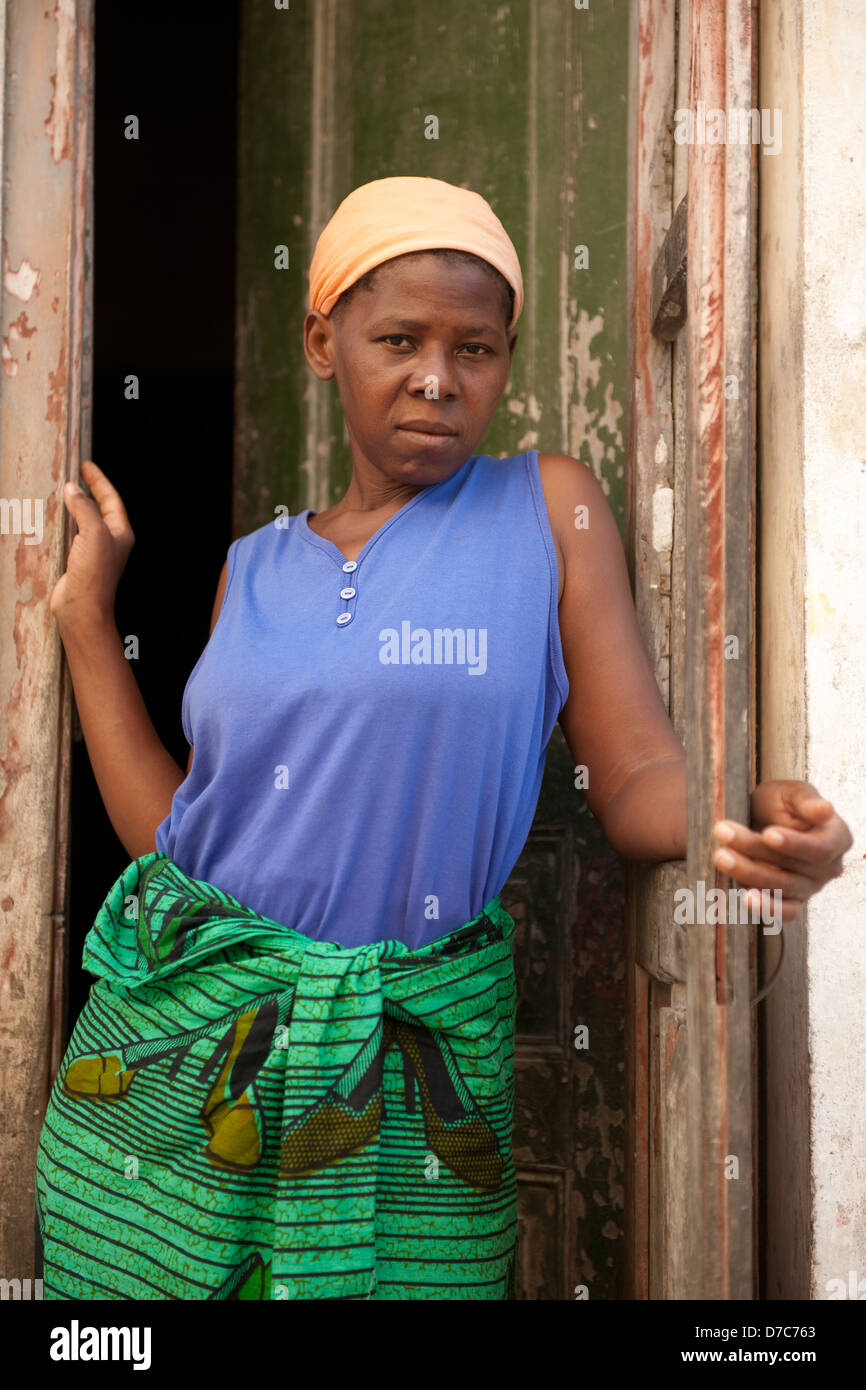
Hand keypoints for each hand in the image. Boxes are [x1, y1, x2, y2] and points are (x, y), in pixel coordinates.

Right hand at [50, 460, 134, 624]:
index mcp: (120, 533)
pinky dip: (63, 522)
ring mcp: (93, 551)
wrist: (82, 607)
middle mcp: (109, 541)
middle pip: (99, 508)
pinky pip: (71, 534)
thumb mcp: (93, 533)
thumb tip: (72, 489)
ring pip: (84, 521)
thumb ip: (84, 508)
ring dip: (74, 506)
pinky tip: (52, 517)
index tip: (86, 465)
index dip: (99, 480)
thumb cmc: (94, 573)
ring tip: (61, 490)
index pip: (111, 499)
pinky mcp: (77, 560)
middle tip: (74, 473)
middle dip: (88, 490)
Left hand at [711, 780, 852, 923]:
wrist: (759, 819)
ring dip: (748, 872)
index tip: (767, 833)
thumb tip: (825, 810)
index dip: (794, 844)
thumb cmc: (779, 804)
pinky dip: (766, 908)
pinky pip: (783, 913)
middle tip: (723, 832)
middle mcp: (828, 868)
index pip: (820, 848)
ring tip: (721, 855)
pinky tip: (746, 897)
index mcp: (837, 838)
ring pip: (781, 887)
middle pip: (794, 868)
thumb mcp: (791, 793)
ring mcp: (809, 887)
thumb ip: (807, 800)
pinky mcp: (791, 902)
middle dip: (755, 850)